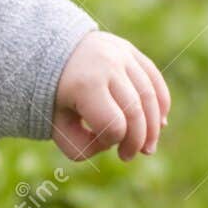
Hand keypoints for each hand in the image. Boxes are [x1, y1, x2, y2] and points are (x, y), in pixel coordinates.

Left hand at [52, 30, 170, 161]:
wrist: (46, 51)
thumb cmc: (52, 96)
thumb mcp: (55, 125)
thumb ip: (78, 146)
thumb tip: (112, 144)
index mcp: (85, 85)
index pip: (113, 125)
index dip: (110, 142)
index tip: (99, 144)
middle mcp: (107, 65)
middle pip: (135, 111)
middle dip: (137, 140)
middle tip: (128, 157)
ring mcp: (121, 54)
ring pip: (149, 95)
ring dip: (153, 127)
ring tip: (147, 148)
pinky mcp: (129, 50)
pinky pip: (154, 78)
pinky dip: (161, 103)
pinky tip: (159, 124)